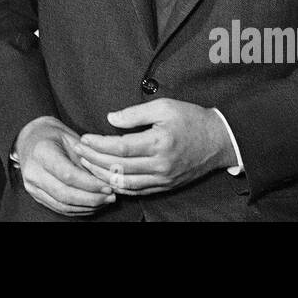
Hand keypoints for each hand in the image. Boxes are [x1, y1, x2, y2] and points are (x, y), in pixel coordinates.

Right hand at [14, 116, 115, 216]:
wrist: (31, 138)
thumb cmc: (53, 135)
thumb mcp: (71, 138)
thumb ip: (86, 157)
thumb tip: (106, 177)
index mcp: (41, 152)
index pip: (68, 175)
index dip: (90, 184)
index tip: (108, 186)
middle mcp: (33, 171)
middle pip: (65, 194)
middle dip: (91, 198)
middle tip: (110, 196)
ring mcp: (32, 186)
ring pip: (62, 205)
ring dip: (87, 206)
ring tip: (105, 200)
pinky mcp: (36, 195)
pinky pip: (59, 207)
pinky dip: (78, 209)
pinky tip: (92, 204)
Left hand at [73, 99, 234, 195]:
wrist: (219, 140)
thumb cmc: (191, 119)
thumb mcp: (164, 106)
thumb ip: (135, 114)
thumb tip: (110, 118)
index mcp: (159, 143)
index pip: (120, 148)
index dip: (98, 145)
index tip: (84, 139)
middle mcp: (160, 165)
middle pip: (118, 167)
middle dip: (94, 159)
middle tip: (78, 151)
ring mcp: (163, 178)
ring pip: (125, 183)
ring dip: (102, 175)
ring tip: (87, 164)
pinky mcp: (165, 186)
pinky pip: (137, 191)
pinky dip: (118, 186)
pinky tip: (106, 178)